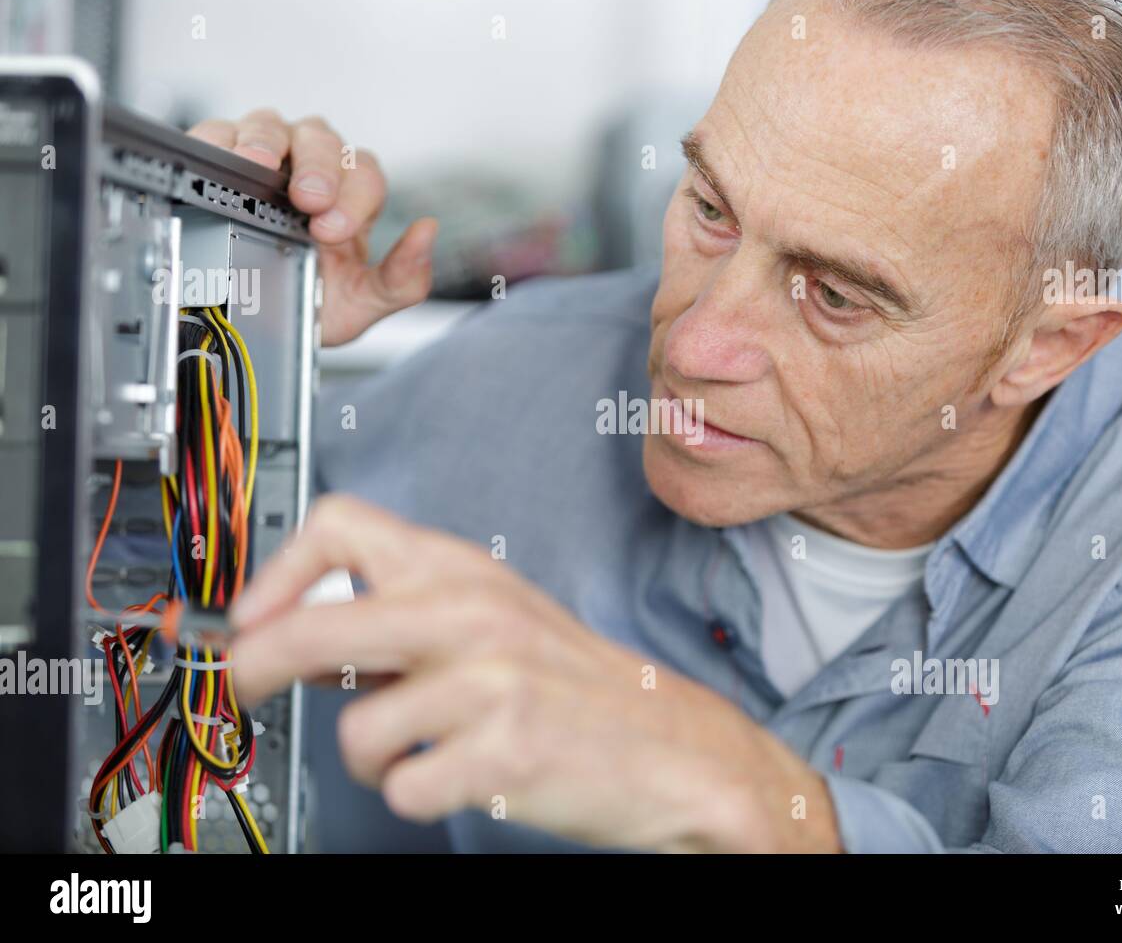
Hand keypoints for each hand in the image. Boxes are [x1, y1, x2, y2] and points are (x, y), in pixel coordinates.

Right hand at [188, 110, 437, 344]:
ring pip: (271, 126)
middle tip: (308, 199)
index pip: (364, 175)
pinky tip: (218, 159)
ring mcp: (267, 154)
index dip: (353, 198)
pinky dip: (216, 141)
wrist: (254, 317)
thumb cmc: (312, 300)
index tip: (333, 229)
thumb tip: (427, 232)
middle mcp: (313, 164)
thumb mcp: (361, 303)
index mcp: (352, 194)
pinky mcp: (222, 154)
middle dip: (317, 167)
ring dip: (265, 143)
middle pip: (321, 140)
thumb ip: (403, 278)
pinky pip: (217, 133)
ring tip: (258, 165)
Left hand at [229, 495, 842, 852]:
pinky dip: (417, 796)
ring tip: (414, 753)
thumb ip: (406, 616)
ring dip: (369, 759)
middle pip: (313, 624)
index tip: (254, 616)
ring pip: (355, 733)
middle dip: (256, 665)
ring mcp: (490, 681)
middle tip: (246, 686)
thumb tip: (300, 635)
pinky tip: (458, 778)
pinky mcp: (505, 751)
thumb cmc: (578, 685)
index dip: (278, 572)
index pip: (341, 525)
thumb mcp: (495, 620)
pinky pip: (402, 789)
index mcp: (465, 571)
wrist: (674, 747)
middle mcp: (472, 614)